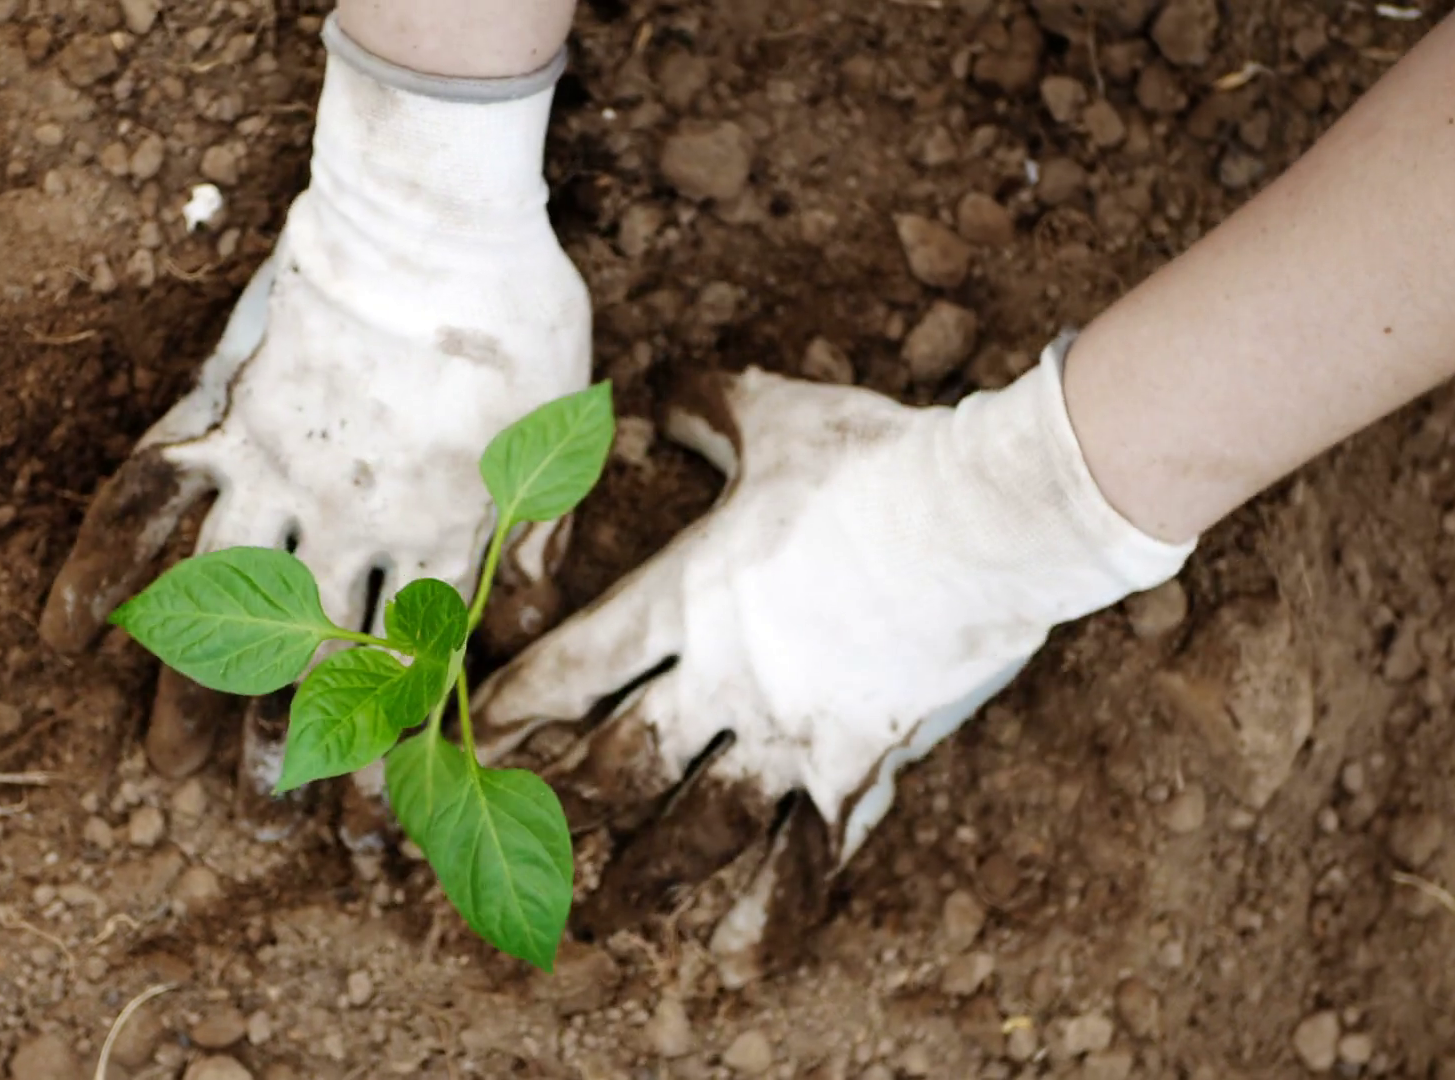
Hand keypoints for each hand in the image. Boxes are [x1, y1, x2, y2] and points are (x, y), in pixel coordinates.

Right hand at [41, 30, 588, 809]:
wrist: (431, 211)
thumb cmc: (510, 310)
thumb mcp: (555, 425)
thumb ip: (537, 527)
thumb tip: (522, 618)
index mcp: (448, 530)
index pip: (418, 668)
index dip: (395, 751)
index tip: (375, 823)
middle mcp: (357, 521)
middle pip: (319, 662)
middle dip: (291, 755)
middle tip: (267, 821)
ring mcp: (281, 474)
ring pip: (229, 609)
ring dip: (194, 697)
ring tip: (166, 777)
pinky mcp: (227, 422)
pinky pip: (149, 501)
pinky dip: (100, 561)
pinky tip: (62, 633)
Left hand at [474, 341, 1191, 984]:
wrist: (986, 516)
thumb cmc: (875, 460)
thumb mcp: (776, 419)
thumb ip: (706, 409)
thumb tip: (663, 395)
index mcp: (687, 597)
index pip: (570, 670)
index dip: (511, 712)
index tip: (468, 744)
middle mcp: (722, 679)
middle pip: (617, 765)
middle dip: (563, 804)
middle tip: (522, 835)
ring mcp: (789, 731)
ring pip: (694, 827)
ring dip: (646, 876)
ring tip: (608, 911)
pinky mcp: (857, 763)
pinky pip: (808, 857)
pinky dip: (776, 913)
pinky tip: (744, 958)